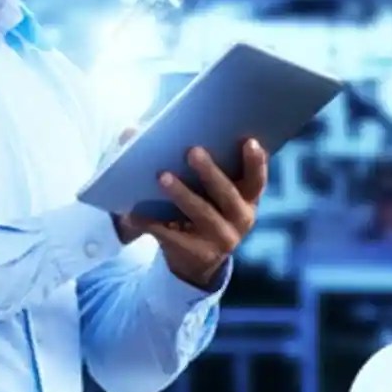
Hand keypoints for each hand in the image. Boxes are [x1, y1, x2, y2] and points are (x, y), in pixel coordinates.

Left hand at [125, 138, 269, 288]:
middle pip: (227, 193)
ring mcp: (222, 239)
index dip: (256, 162)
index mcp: (247, 198)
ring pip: (201, 212)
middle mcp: (241, 219)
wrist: (197, 262)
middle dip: (210, 172)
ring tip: (163, 177)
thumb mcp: (210, 191)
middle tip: (192, 151)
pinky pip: (173, 235)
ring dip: (182, 193)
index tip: (249, 142)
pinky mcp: (198, 253)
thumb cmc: (203, 208)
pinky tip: (134, 214)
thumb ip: (197, 161)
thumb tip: (135, 130)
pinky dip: (153, 223)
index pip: (257, 180)